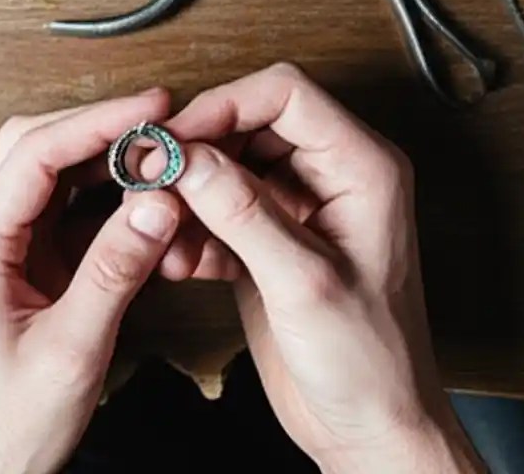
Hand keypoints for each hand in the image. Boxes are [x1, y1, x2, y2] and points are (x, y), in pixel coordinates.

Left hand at [0, 89, 183, 473]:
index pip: (35, 154)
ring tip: (157, 160)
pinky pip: (59, 215)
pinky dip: (100, 203)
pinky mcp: (17, 270)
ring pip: (47, 177)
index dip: (97, 121)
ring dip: (101, 163)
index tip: (150, 109)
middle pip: (33, 148)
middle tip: (159, 122)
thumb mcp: (73, 349)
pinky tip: (139, 206)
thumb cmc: (3, 428)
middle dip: (98, 127)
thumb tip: (157, 204)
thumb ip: (116, 271)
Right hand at [162, 63, 482, 472]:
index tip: (176, 136)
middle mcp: (332, 179)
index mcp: (363, 169)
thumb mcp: (304, 283)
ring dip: (188, 197)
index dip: (224, 105)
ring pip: (227, 170)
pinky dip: (192, 233)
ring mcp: (299, 211)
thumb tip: (190, 158)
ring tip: (162, 230)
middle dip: (197, 151)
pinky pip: (219, 214)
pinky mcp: (270, 243)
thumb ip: (243, 213)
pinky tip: (178, 262)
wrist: (369, 428)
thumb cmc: (372, 363)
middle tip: (152, 177)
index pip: (286, 95)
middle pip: (249, 125)